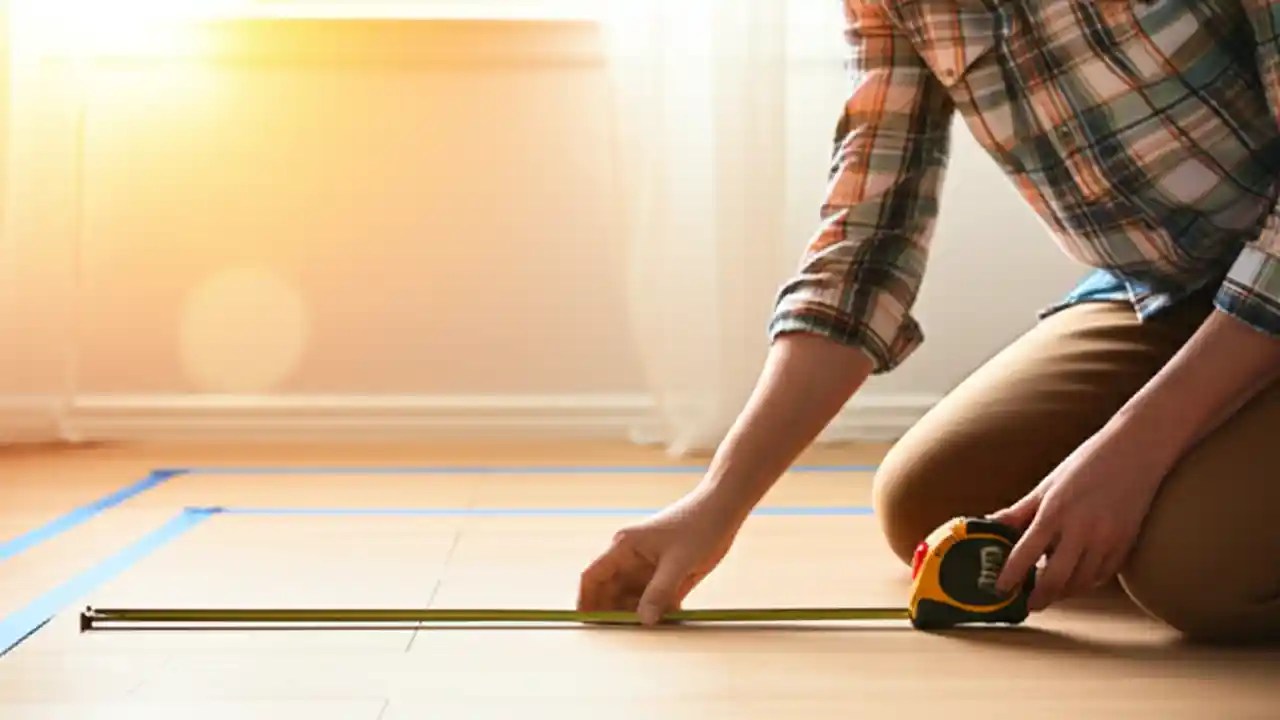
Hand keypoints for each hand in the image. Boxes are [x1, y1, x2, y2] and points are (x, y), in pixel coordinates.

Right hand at [577, 487, 745, 625]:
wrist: (723, 509)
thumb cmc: (699, 526)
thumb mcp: (679, 562)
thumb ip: (660, 592)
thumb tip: (643, 620)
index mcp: (624, 547)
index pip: (593, 577)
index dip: (586, 601)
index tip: (589, 625)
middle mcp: (630, 557)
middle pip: (610, 592)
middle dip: (616, 614)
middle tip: (627, 636)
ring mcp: (647, 566)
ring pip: (632, 598)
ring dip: (640, 614)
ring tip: (655, 628)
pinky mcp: (663, 573)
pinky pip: (653, 598)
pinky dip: (659, 610)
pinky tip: (672, 618)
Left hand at [991, 427, 1173, 610]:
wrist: (1136, 452)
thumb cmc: (1086, 464)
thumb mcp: (1047, 485)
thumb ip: (1019, 511)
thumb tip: (989, 524)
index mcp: (1054, 512)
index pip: (1025, 554)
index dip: (1010, 577)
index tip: (999, 590)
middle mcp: (1081, 530)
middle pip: (1055, 579)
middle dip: (1038, 597)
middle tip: (1027, 604)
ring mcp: (1107, 540)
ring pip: (1080, 583)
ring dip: (1062, 593)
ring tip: (1049, 593)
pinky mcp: (1126, 545)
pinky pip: (1102, 576)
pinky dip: (1086, 583)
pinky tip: (1075, 580)